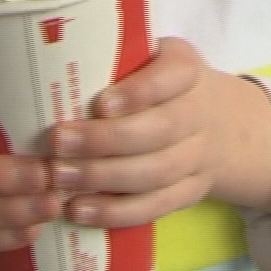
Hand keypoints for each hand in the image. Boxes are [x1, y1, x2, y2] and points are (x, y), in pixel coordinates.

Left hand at [46, 37, 270, 228]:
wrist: (222, 124)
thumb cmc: (161, 84)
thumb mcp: (152, 58)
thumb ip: (116, 58)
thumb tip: (47, 62)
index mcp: (186, 70)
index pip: (172, 76)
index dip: (140, 92)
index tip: (100, 103)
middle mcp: (199, 113)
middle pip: (160, 130)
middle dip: (106, 140)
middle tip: (59, 142)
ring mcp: (199, 157)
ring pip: (156, 173)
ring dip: (104, 178)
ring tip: (60, 177)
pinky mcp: (191, 192)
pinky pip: (156, 206)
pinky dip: (117, 212)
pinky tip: (80, 209)